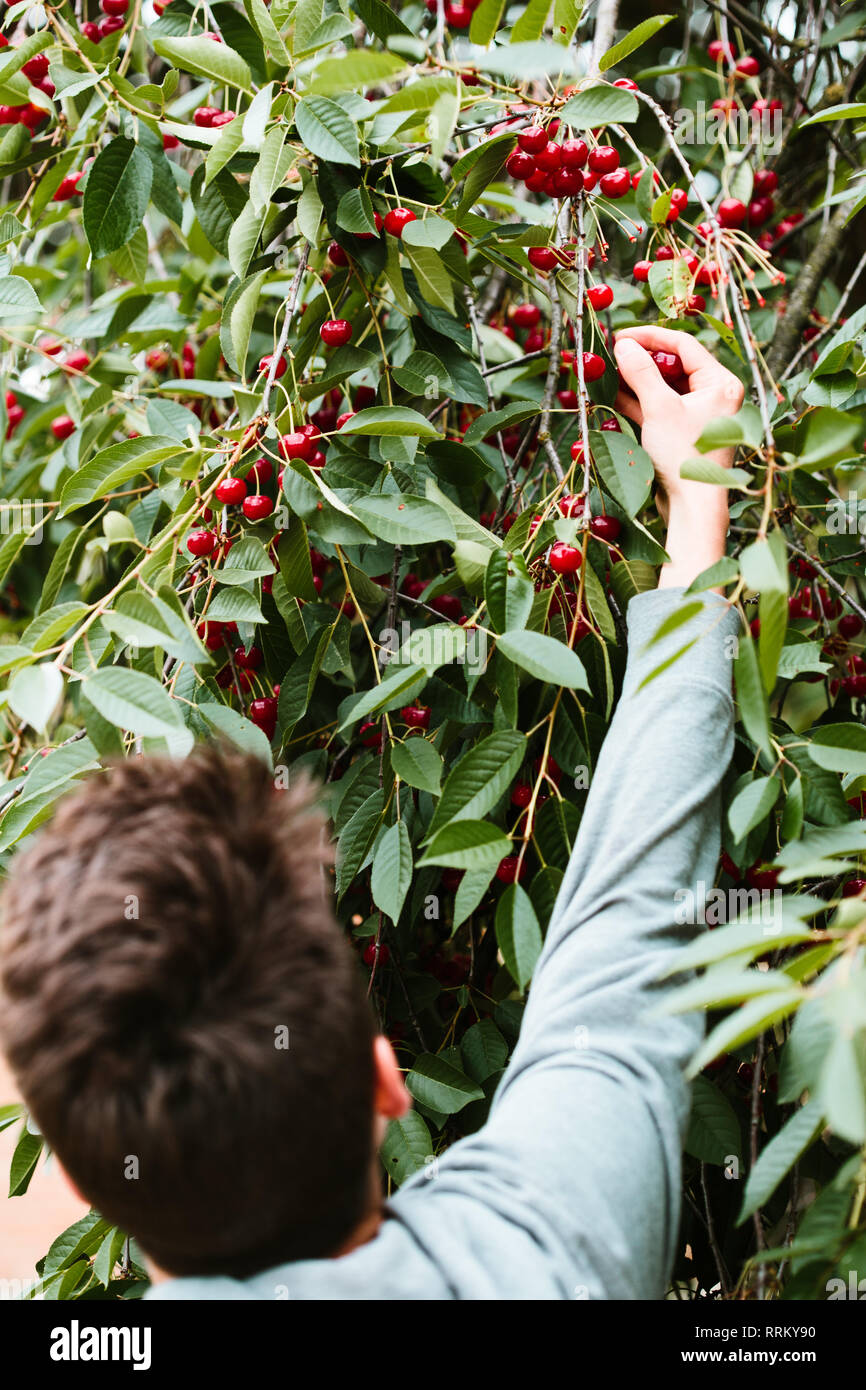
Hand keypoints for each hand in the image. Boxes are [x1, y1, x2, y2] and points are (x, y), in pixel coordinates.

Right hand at [612, 326, 744, 512]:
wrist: (692, 507)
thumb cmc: (684, 456)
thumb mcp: (659, 408)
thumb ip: (641, 373)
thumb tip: (623, 345)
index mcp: (720, 383)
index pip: (684, 346)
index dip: (650, 337)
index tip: (620, 336)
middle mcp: (713, 396)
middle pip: (673, 366)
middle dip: (640, 359)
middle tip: (611, 353)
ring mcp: (697, 416)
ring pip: (663, 388)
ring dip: (635, 380)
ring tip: (607, 371)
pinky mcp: (682, 434)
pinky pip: (659, 408)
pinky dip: (638, 402)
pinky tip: (612, 394)